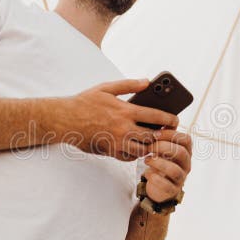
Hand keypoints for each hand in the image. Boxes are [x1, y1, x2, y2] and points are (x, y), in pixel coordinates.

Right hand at [63, 79, 179, 160]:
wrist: (64, 120)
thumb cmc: (85, 102)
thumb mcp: (106, 88)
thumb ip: (128, 85)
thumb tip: (147, 81)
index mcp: (125, 111)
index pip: (156, 117)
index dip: (169, 119)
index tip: (175, 120)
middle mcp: (123, 129)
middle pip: (152, 137)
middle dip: (162, 136)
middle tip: (167, 133)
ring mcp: (116, 142)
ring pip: (143, 150)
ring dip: (150, 146)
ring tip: (154, 140)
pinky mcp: (110, 151)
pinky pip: (129, 157)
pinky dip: (136, 153)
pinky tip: (138, 146)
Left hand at [142, 129, 191, 202]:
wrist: (158, 187)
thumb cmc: (159, 163)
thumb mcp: (162, 148)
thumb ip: (162, 137)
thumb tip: (157, 120)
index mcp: (186, 151)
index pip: (185, 139)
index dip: (170, 134)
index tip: (155, 134)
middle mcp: (186, 164)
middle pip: (181, 153)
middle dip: (163, 147)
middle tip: (149, 147)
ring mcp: (181, 178)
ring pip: (175, 170)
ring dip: (159, 163)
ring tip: (147, 159)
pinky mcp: (173, 190)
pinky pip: (166, 185)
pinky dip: (155, 177)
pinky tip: (147, 173)